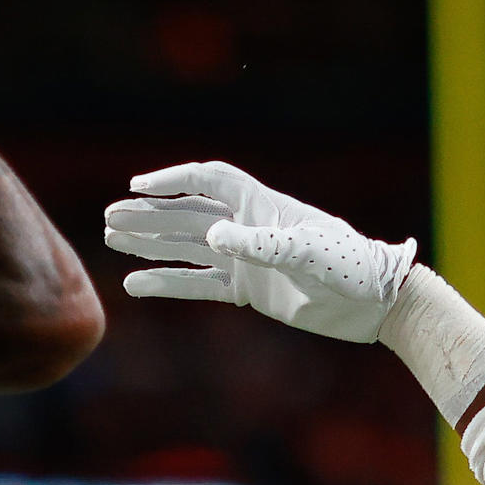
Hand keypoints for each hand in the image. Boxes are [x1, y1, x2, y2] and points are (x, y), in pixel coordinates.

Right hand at [101, 160, 418, 344]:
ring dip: (151, 243)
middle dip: (150, 215)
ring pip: (187, 247)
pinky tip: (136, 283)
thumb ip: (262, 243)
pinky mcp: (248, 288)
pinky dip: (168, 282)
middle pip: (188, 214)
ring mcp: (246, 258)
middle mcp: (249, 227)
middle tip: (110, 217)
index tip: (139, 187)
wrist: (374, 303)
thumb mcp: (310, 252)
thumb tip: (214, 236)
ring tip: (112, 239)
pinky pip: (199, 283)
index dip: (174, 180)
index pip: (210, 181)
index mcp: (263, 206)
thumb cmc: (350, 266)